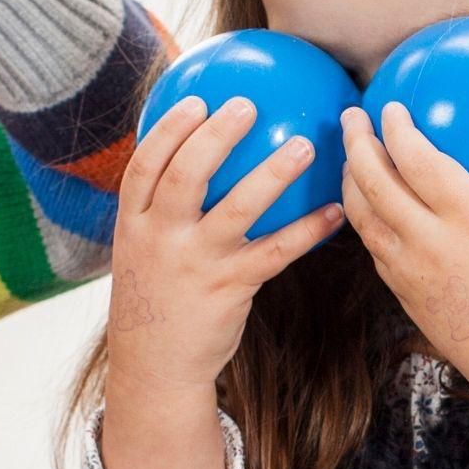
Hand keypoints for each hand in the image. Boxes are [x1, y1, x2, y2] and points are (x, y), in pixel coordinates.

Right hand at [99, 94, 346, 468]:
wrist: (155, 367)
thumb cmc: (155, 303)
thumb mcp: (141, 255)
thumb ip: (159, 216)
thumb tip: (191, 169)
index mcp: (133, 226)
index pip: (144, 167)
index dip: (169, 130)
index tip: (195, 100)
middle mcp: (160, 239)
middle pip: (186, 175)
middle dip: (216, 136)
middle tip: (247, 106)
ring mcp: (195, 263)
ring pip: (237, 208)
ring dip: (273, 174)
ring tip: (305, 147)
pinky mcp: (229, 288)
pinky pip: (275, 252)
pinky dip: (307, 230)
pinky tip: (335, 212)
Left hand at [340, 103, 468, 468]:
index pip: (419, 164)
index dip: (398, 131)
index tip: (391, 107)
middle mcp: (430, 242)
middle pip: (374, 184)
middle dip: (356, 143)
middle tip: (352, 116)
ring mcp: (408, 268)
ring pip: (361, 214)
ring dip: (349, 178)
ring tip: (351, 152)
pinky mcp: (398, 288)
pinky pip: (370, 242)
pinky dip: (361, 214)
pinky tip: (366, 199)